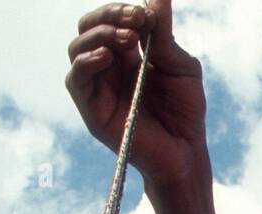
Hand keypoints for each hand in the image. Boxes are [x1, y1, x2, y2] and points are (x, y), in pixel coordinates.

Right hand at [66, 1, 206, 189]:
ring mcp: (98, 88)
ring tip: (128, 39)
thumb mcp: (180, 66)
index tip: (145, 15)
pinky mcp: (92, 110)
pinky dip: (87, 62)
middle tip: (135, 21)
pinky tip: (107, 57)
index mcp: (128, 54)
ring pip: (77, 48)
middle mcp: (108, 68)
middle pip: (89, 28)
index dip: (123, 11)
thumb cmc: (185, 111)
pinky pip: (75, 80)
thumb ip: (164, 34)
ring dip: (100, 35)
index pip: (111, 20)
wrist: (186, 152)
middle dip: (109, 16)